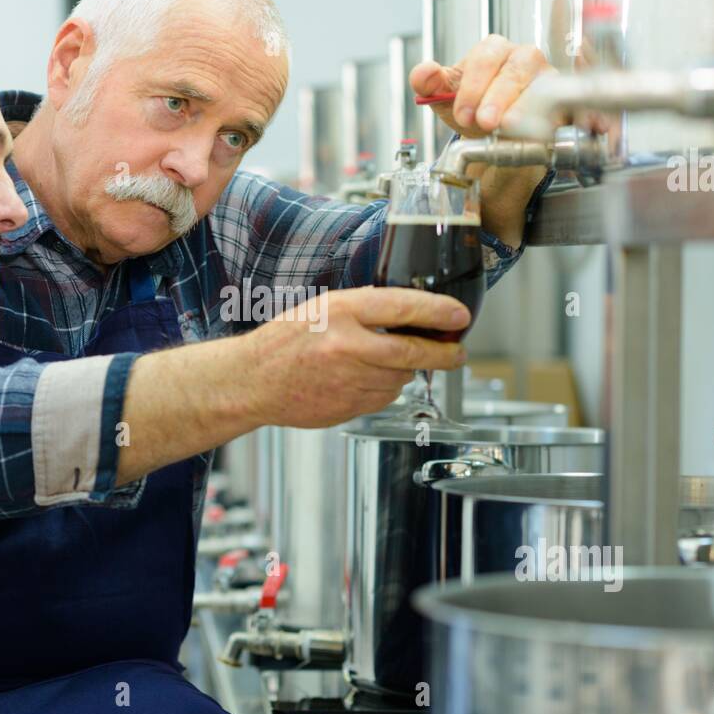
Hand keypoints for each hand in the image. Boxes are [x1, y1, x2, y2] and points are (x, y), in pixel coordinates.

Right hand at [238, 287, 468, 428]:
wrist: (253, 381)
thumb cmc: (284, 341)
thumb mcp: (323, 308)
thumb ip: (364, 309)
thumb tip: (408, 311)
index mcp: (342, 311)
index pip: (405, 307)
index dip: (439, 312)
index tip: (460, 315)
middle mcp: (348, 345)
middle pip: (413, 351)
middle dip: (444, 353)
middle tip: (458, 352)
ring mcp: (349, 380)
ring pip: (400, 377)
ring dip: (404, 371)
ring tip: (382, 362)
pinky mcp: (349, 406)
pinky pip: (383, 397)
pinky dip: (384, 389)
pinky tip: (363, 379)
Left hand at [410, 34, 553, 137]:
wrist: (494, 132)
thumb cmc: (473, 107)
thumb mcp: (445, 96)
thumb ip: (430, 84)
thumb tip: (422, 73)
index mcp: (493, 49)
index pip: (484, 59)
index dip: (473, 87)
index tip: (463, 114)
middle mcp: (523, 56)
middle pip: (514, 69)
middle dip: (497, 97)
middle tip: (484, 122)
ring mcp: (545, 76)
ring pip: (538, 85)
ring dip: (521, 107)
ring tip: (507, 126)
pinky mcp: (559, 98)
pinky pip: (557, 106)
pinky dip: (547, 118)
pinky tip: (534, 131)